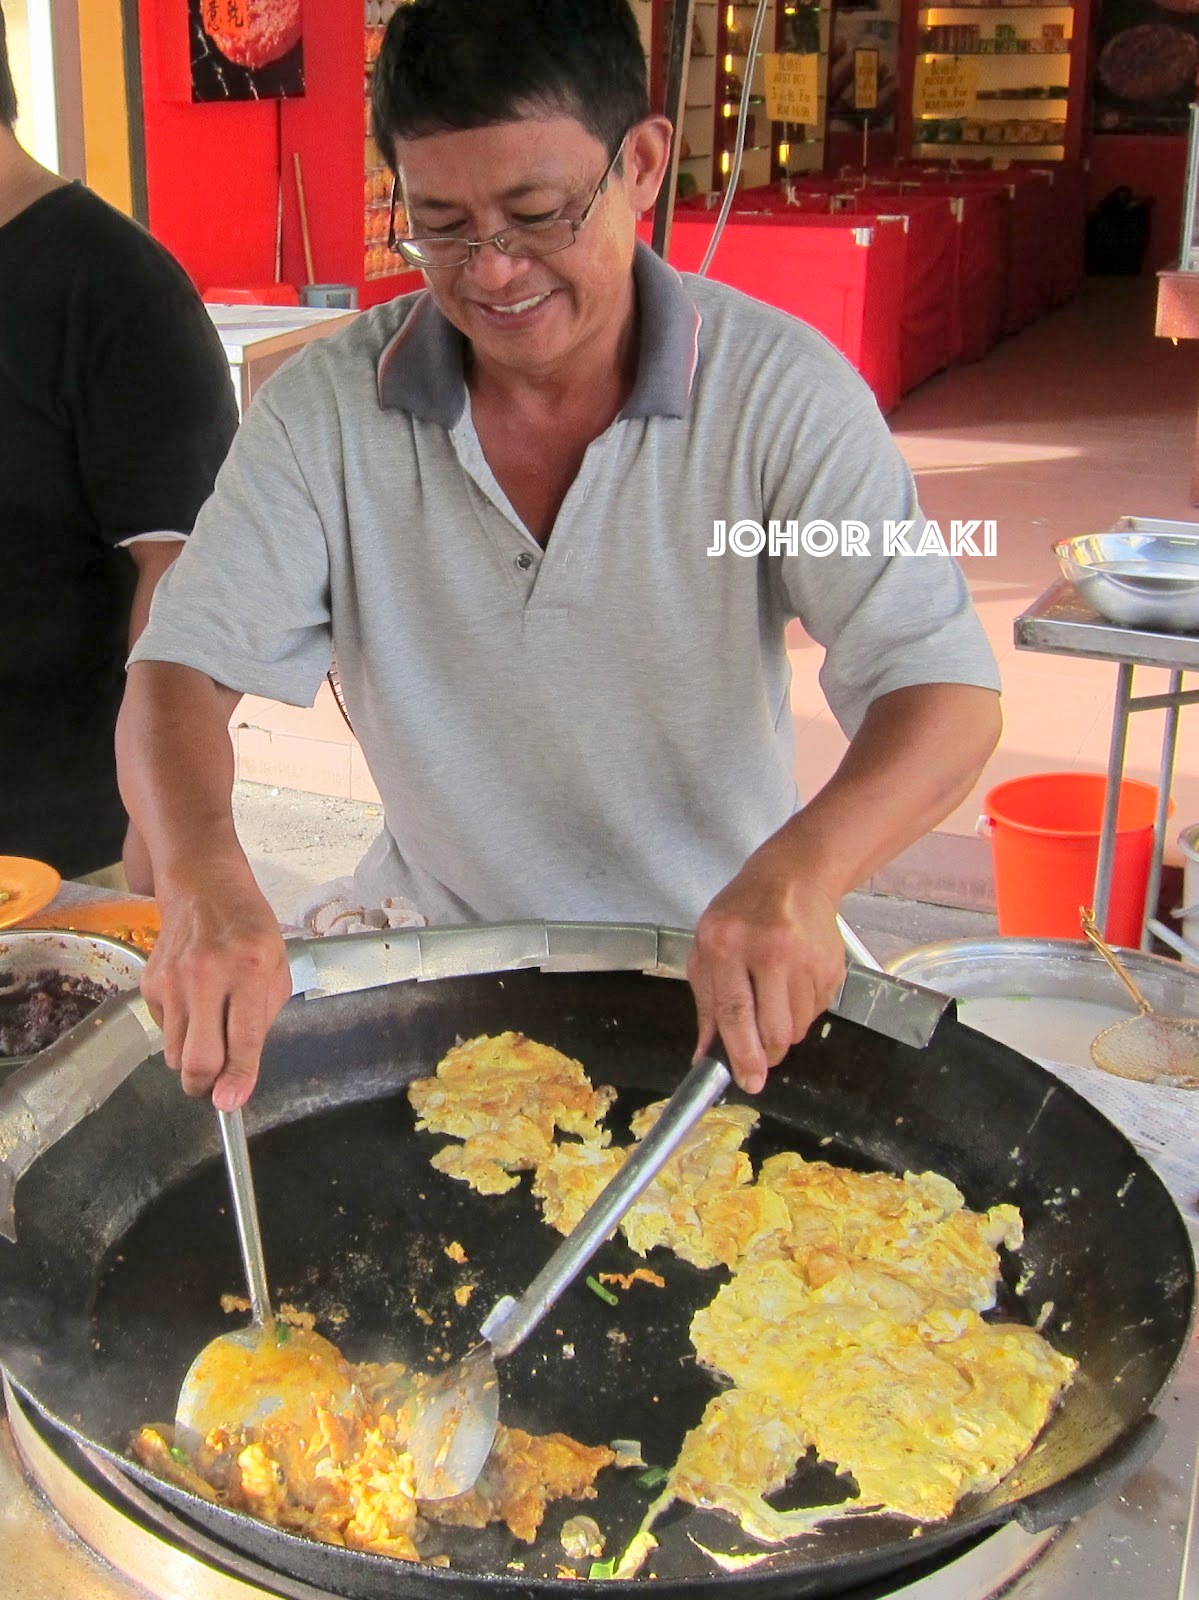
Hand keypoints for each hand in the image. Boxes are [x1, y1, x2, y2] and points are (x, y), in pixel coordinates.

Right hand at [142, 866, 291, 1110]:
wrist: (203, 887)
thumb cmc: (250, 928)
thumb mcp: (276, 966)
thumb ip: (263, 1018)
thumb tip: (239, 1071)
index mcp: (250, 969)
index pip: (243, 1039)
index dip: (237, 1079)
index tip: (230, 1103)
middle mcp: (207, 975)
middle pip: (197, 1059)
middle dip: (205, 1087)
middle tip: (215, 1089)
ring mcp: (172, 979)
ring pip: (176, 1053)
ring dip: (194, 1060)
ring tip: (210, 1036)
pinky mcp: (150, 982)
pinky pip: (164, 1030)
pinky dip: (181, 1032)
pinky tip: (195, 1004)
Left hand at [688, 852, 845, 1093]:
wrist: (795, 876)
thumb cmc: (741, 913)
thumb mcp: (707, 948)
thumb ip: (707, 1003)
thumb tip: (706, 1055)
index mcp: (727, 945)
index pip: (735, 1014)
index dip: (742, 1055)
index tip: (748, 1082)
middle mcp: (769, 951)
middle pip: (774, 1030)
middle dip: (767, 1054)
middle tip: (761, 1053)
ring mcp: (806, 958)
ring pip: (798, 1027)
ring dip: (784, 1031)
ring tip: (773, 1001)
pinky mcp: (832, 966)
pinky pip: (817, 1012)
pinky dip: (802, 1012)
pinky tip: (792, 984)